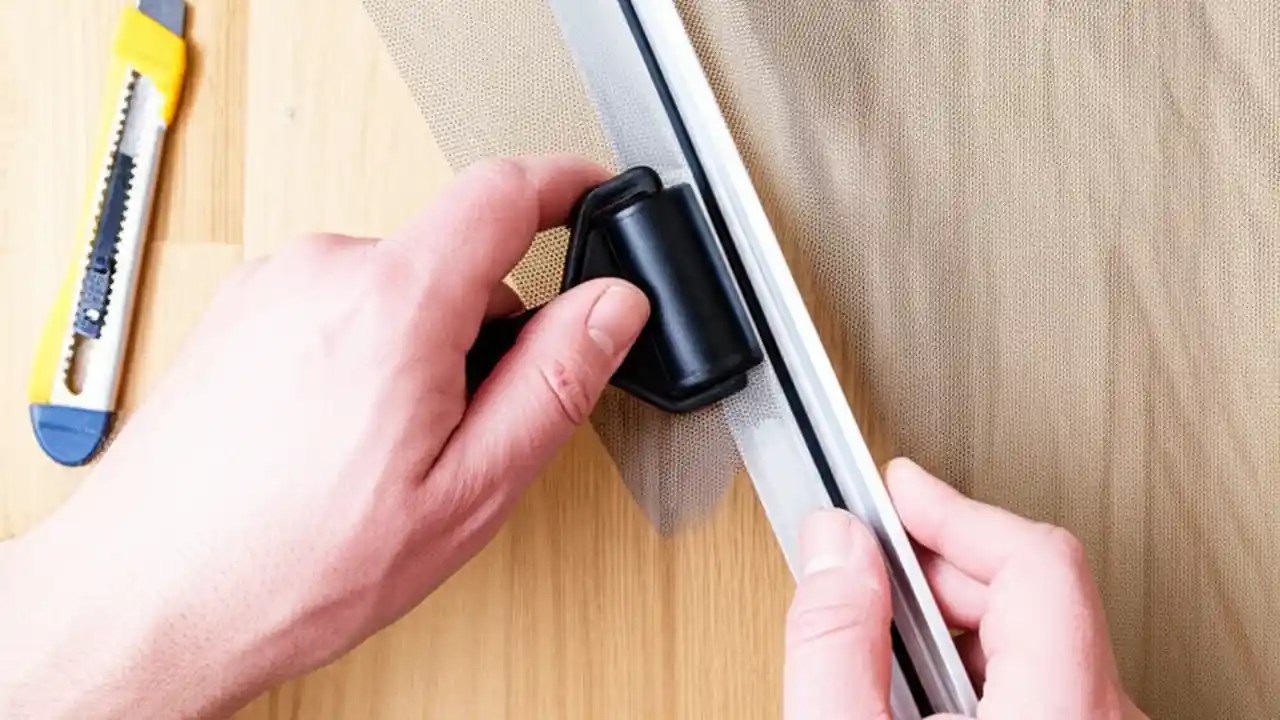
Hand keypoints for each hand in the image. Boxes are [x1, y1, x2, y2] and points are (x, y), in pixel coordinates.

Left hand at [0, 156, 649, 718]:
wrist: (151, 596)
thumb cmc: (294, 561)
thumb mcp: (468, 487)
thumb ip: (555, 381)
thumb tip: (613, 308)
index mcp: (394, 303)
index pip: (503, 191)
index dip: (567, 184)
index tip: (596, 192)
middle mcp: (324, 270)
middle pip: (452, 257)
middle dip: (487, 327)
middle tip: (471, 425)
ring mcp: (272, 287)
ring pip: (396, 287)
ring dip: (422, 346)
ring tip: (389, 448)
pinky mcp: (240, 311)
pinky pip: (338, 303)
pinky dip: (366, 351)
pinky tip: (340, 434)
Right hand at [783, 458, 1146, 718]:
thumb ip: (837, 641)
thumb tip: (836, 544)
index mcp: (1063, 711)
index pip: (1036, 559)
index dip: (955, 510)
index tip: (898, 490)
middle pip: (1035, 591)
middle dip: (938, 569)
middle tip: (868, 566)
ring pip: (1039, 637)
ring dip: (954, 622)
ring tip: (885, 646)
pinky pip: (1049, 678)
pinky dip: (980, 667)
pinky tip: (923, 692)